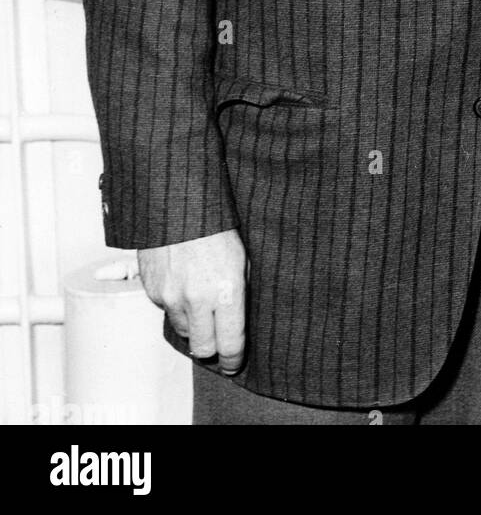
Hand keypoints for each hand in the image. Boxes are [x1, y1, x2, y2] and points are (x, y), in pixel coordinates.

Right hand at [138, 229, 246, 374]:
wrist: (177, 203)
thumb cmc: (217, 225)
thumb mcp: (242, 257)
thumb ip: (242, 290)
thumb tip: (241, 319)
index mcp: (226, 291)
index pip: (230, 344)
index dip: (233, 360)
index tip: (234, 363)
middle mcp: (196, 299)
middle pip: (203, 349)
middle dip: (212, 350)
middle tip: (219, 344)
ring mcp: (171, 296)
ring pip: (183, 331)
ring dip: (193, 326)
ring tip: (202, 308)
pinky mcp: (152, 291)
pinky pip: (167, 311)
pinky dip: (176, 307)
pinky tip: (185, 287)